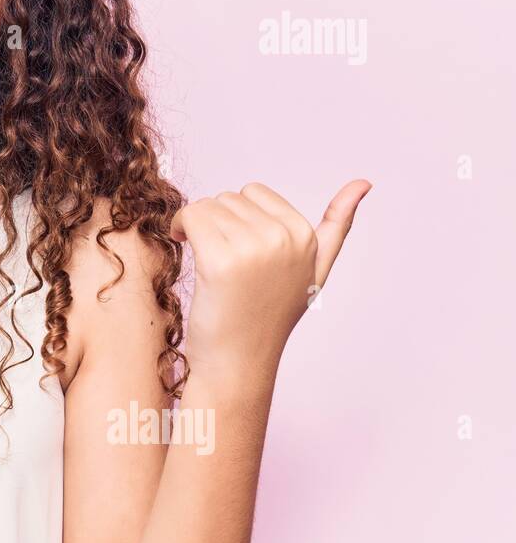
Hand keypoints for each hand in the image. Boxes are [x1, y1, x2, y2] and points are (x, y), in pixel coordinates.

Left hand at [170, 180, 371, 385]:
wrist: (237, 360)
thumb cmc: (269, 316)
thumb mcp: (314, 270)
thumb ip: (337, 226)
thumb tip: (363, 182)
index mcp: (306, 237)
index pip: (254, 192)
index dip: (236, 215)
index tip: (233, 241)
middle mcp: (283, 240)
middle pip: (228, 198)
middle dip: (216, 221)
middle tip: (216, 254)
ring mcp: (253, 250)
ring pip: (207, 205)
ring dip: (195, 224)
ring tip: (201, 254)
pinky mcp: (220, 262)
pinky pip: (191, 217)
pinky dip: (179, 226)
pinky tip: (181, 244)